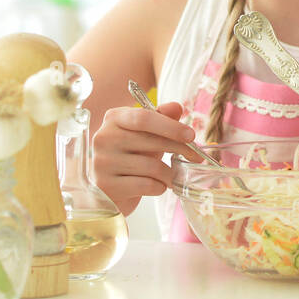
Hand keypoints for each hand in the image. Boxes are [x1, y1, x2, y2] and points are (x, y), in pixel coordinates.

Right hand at [91, 101, 200, 215]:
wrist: (107, 191)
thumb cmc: (130, 158)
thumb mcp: (146, 136)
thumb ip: (161, 119)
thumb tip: (176, 107)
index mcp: (114, 119)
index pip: (144, 117)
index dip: (171, 126)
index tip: (191, 136)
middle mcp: (104, 138)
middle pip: (152, 141)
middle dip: (180, 149)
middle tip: (196, 157)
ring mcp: (103, 162)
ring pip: (151, 167)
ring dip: (170, 174)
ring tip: (173, 177)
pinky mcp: (106, 186)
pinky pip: (146, 185)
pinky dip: (159, 187)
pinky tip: (158, 186)